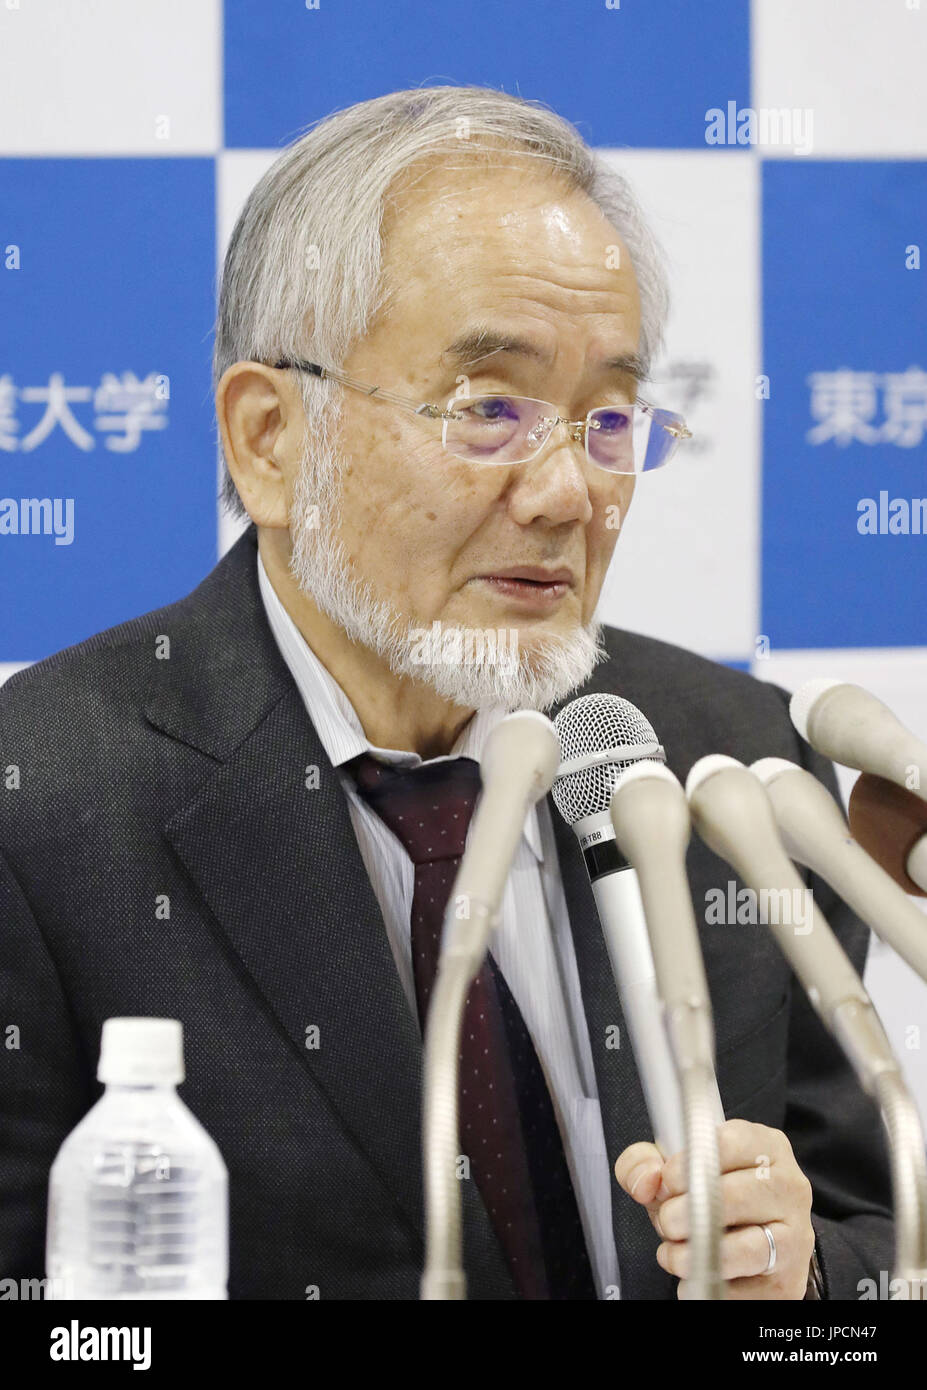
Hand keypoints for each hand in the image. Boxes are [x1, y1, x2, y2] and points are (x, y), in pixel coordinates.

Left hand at [614, 1119, 815, 1298]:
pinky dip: (710, 1286)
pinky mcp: (788, 1282)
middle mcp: (789, 1187)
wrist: (745, 1246)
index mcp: (765, 1147)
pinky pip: (744, 1291)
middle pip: (734, 1196)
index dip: (686, 1166)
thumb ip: (644, 1161)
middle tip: (668, 1221)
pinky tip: (698, 1275)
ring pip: (745, 1248)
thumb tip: (647, 1182)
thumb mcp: (671, 1169)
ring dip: (695, 1255)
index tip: (667, 1182)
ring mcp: (795, 1236)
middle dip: (683, 1213)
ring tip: (675, 1254)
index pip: (728, 1143)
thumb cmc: (707, 1198)